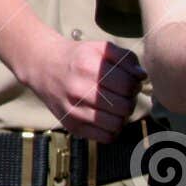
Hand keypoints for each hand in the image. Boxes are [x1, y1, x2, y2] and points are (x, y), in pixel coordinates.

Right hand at [23, 36, 144, 142]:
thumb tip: (142, 75)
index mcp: (87, 67)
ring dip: (122, 116)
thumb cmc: (79, 57)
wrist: (43, 66)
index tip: (130, 82)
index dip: (135, 85)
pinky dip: (112, 129)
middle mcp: (78, 90)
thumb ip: (126, 57)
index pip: (128, 86)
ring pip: (117, 124)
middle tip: (123, 95)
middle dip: (130, 100)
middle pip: (125, 107)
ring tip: (115, 106)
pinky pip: (106, 137)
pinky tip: (107, 117)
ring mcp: (74, 110)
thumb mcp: (100, 49)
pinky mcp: (72, 126)